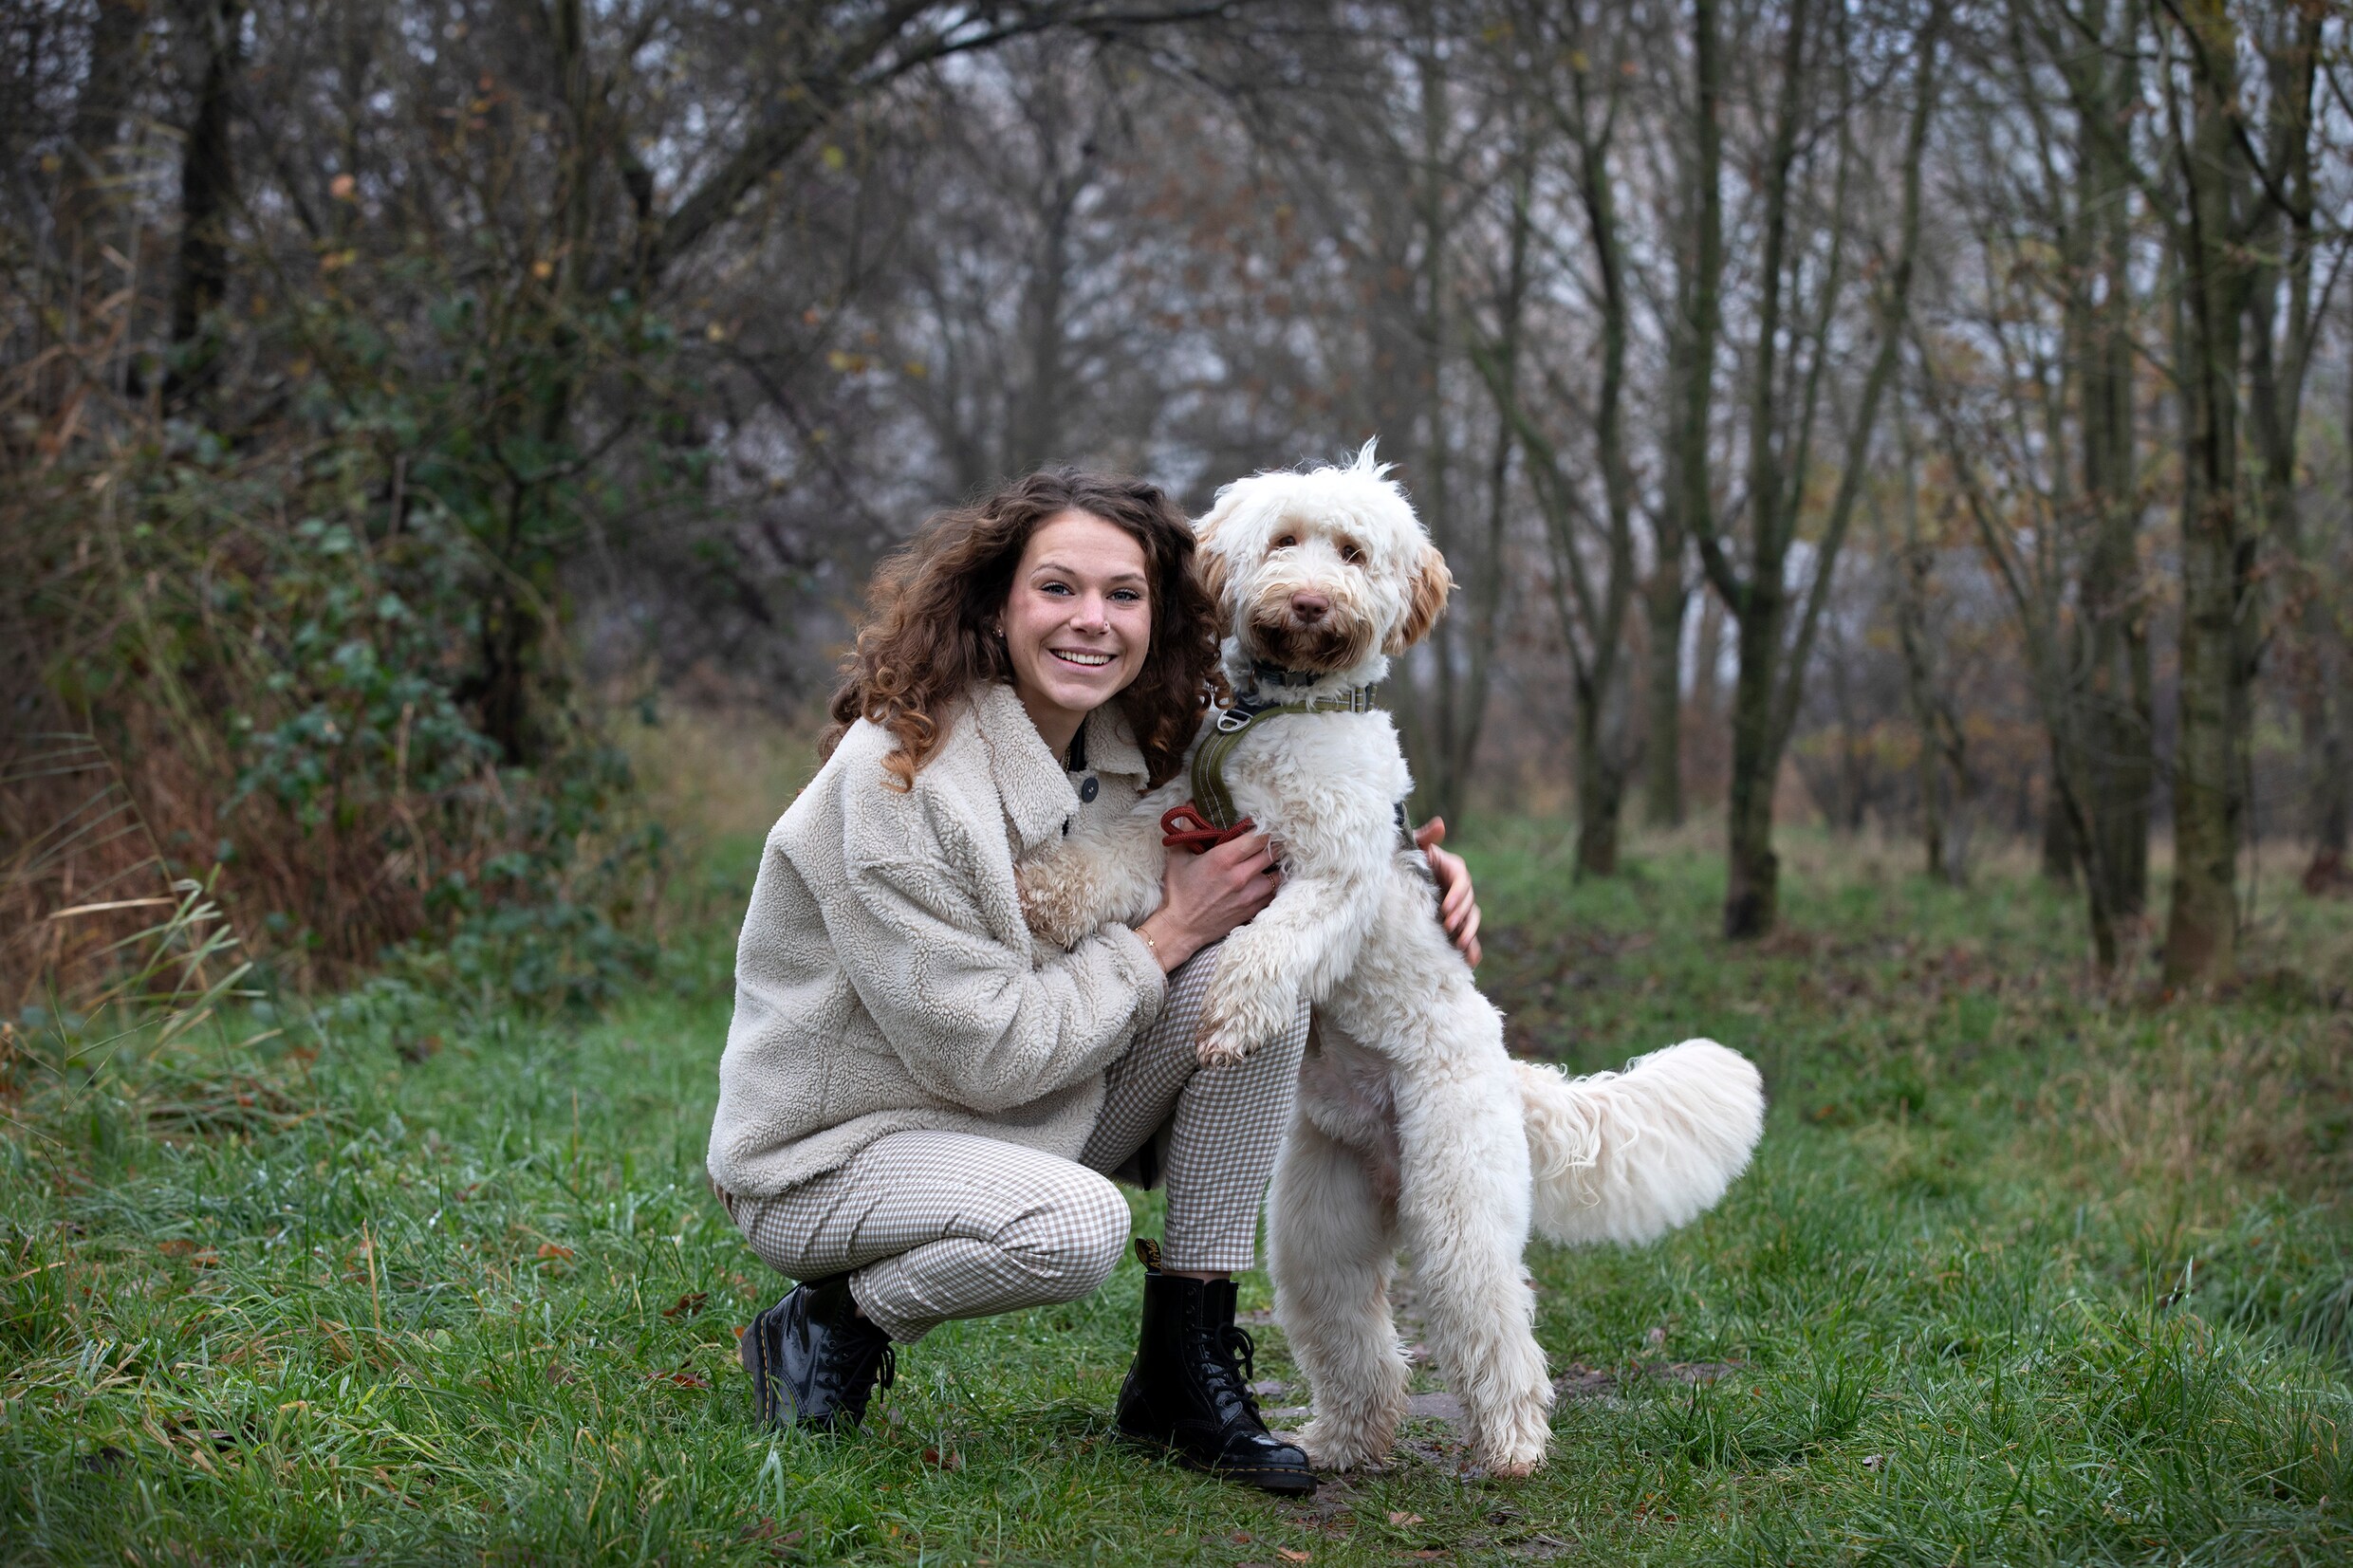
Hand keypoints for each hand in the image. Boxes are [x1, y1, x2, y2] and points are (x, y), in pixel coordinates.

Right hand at [1135, 828, 1279, 972]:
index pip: (1258, 837)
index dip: (1265, 829)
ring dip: (1276, 865)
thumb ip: (1188, 829)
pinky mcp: (1252, 910)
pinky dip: (1273, 885)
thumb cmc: (1178, 892)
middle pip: (1272, 853)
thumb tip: (1192, 803)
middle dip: (1274, 844)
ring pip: (1278, 874)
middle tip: (1273, 839)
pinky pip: (1273, 893)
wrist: (1181, 928)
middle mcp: (1240, 876)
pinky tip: (1267, 879)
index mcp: (1224, 859)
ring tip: (1272, 860)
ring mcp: (1249, 895)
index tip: (1265, 825)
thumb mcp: (1177, 857)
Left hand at [1416, 817, 1481, 966]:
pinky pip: (1467, 938)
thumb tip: (1440, 824)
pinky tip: (1470, 962)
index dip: (1457, 893)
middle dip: (1461, 914)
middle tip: (1448, 926)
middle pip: (1469, 901)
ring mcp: (1457, 908)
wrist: (1394, 884)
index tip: (1446, 907)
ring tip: (1459, 943)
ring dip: (1468, 932)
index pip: (1461, 879)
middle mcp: (1457, 889)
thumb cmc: (1403, 861)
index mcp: (1450, 868)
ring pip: (1471, 920)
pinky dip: (1471, 949)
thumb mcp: (1412, 849)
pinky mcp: (1454, 925)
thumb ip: (1425, 838)